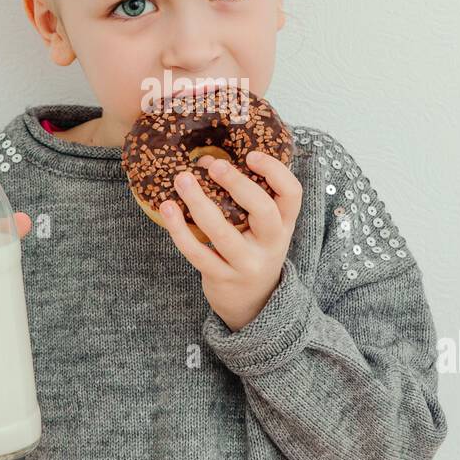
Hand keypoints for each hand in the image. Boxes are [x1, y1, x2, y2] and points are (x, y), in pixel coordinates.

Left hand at [158, 151, 301, 331]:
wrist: (253, 303)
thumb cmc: (254, 248)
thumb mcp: (265, 226)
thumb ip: (248, 197)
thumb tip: (207, 160)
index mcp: (284, 223)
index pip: (292, 194)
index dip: (275, 171)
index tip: (251, 155)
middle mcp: (271, 243)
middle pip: (263, 211)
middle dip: (238, 185)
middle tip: (213, 165)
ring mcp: (246, 263)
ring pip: (223, 232)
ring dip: (199, 203)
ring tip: (181, 179)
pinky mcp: (221, 277)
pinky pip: (198, 252)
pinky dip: (180, 230)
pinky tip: (167, 209)